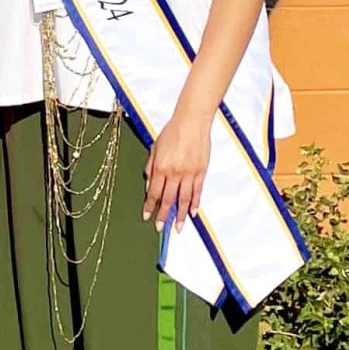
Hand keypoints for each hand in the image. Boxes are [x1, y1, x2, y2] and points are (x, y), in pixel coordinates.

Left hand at [143, 109, 211, 228]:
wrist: (192, 121)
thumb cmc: (172, 132)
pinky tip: (192, 213)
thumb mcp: (155, 148)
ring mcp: (189, 173)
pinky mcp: (201, 171)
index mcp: (161, 167)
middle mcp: (174, 173)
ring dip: (180, 215)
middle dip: (163, 216)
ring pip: (184, 199)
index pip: (154, 193)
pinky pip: (198, 191)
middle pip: (168, 199)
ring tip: (178, 227)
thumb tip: (149, 185)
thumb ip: (151, 167)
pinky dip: (195, 203)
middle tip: (160, 228)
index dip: (150, 206)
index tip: (147, 217)